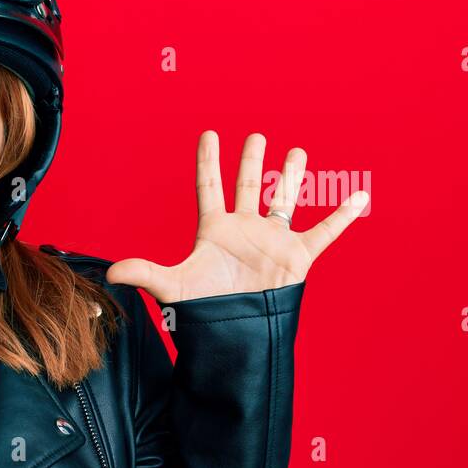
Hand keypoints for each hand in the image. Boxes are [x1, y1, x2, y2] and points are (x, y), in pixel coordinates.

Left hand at [105, 131, 367, 302]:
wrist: (236, 332)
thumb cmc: (204, 310)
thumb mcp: (171, 287)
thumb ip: (144, 273)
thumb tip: (110, 272)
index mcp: (215, 230)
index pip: (210, 187)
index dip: (208, 162)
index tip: (208, 135)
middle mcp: (244, 229)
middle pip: (248, 187)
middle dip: (251, 162)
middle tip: (256, 137)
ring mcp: (272, 240)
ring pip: (284, 200)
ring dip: (291, 177)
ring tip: (297, 152)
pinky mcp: (297, 256)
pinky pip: (324, 231)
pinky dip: (341, 216)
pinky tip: (357, 196)